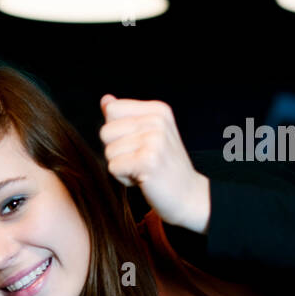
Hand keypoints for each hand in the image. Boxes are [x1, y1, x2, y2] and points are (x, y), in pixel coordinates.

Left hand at [99, 94, 210, 232]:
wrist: (188, 195)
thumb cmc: (163, 166)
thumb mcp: (148, 134)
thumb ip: (125, 116)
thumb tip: (105, 100)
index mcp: (158, 110)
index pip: (112, 110)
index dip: (116, 132)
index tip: (138, 144)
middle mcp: (158, 121)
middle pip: (106, 132)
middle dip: (116, 151)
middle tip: (141, 160)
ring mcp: (155, 140)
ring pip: (108, 152)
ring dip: (121, 166)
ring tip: (143, 169)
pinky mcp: (149, 161)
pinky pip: (113, 167)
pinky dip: (123, 179)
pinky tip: (143, 179)